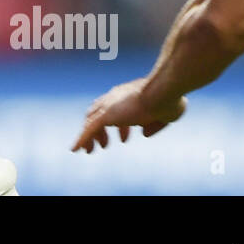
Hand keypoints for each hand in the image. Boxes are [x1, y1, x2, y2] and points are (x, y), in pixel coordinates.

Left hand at [72, 78, 186, 152]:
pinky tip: (76, 149)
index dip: (118, 125)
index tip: (123, 139)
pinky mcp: (106, 115)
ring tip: (90, 151)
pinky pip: (89, 129)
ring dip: (89, 137)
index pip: (114, 108)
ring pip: (90, 122)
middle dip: (100, 130)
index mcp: (126, 95)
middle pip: (97, 113)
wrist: (162, 92)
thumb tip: (144, 134)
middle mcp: (114, 98)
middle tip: (104, 144)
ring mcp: (109, 106)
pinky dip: (81, 139)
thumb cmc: (168, 100)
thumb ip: (154, 124)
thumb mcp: (165, 115)